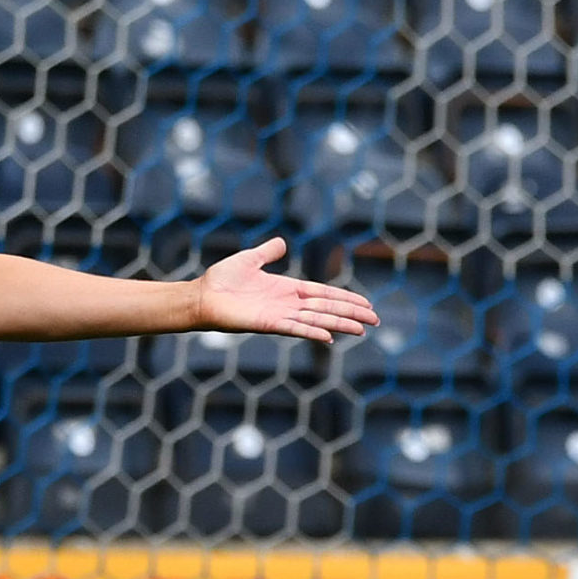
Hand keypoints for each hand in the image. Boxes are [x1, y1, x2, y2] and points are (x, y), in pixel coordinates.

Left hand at [193, 237, 379, 342]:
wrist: (201, 295)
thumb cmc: (222, 280)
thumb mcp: (249, 259)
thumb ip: (267, 253)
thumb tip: (282, 242)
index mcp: (287, 289)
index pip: (323, 294)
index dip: (344, 298)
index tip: (365, 304)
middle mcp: (287, 304)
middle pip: (326, 307)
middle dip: (351, 312)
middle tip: (375, 320)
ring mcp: (279, 314)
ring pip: (317, 319)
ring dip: (339, 323)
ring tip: (362, 329)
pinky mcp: (267, 323)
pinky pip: (294, 328)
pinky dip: (311, 331)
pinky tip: (329, 336)